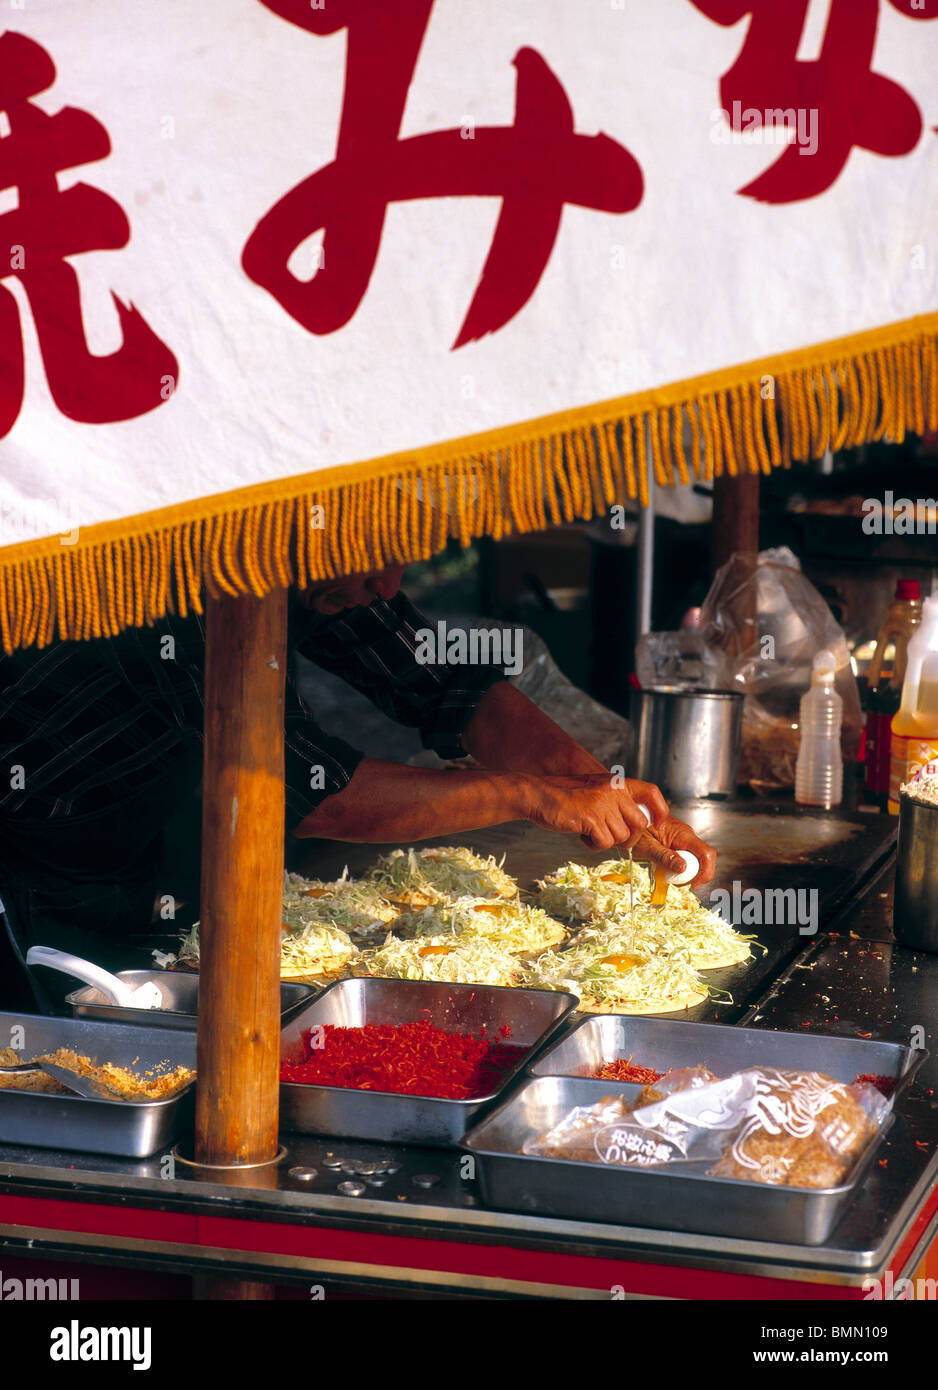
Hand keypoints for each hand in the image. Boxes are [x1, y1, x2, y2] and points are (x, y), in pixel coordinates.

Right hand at [521, 773, 675, 856]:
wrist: (538, 795)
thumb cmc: (566, 797)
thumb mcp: (597, 792)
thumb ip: (617, 804)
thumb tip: (639, 825)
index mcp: (618, 783)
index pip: (652, 792)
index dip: (660, 810)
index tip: (657, 823)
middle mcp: (614, 791)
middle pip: (640, 825)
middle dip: (628, 838)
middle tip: (609, 836)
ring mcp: (603, 804)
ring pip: (623, 838)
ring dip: (606, 841)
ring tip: (589, 831)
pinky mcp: (591, 818)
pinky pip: (605, 843)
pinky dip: (593, 845)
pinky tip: (581, 834)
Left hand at [635, 815, 716, 887]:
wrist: (629, 819)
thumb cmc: (635, 829)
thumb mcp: (646, 845)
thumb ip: (663, 856)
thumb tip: (683, 868)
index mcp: (683, 834)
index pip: (707, 853)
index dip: (706, 872)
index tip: (694, 884)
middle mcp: (687, 836)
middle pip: (703, 861)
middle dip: (693, 876)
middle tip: (675, 882)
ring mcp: (683, 841)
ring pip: (694, 862)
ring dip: (684, 873)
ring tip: (666, 875)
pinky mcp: (677, 845)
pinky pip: (685, 859)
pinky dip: (677, 868)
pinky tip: (664, 869)